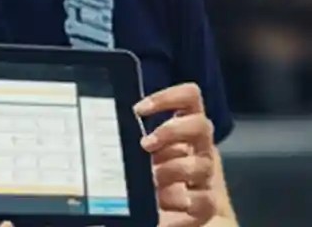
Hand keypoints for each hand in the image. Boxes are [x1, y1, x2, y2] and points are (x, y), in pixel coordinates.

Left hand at [135, 83, 217, 226]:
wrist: (174, 222)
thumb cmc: (146, 188)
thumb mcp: (135, 161)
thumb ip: (130, 146)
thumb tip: (104, 131)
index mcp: (182, 134)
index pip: (189, 100)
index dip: (168, 98)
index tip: (139, 110)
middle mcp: (198, 151)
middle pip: (201, 125)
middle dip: (173, 131)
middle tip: (147, 145)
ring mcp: (205, 179)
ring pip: (204, 163)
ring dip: (175, 169)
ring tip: (154, 183)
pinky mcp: (207, 207)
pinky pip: (205, 200)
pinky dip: (183, 200)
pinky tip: (166, 204)